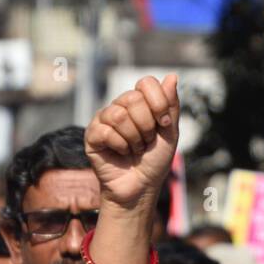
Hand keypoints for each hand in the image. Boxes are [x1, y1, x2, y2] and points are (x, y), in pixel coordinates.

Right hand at [85, 73, 180, 213]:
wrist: (141, 187)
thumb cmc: (155, 162)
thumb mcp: (170, 132)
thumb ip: (171, 105)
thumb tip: (171, 76)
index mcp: (139, 103)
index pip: (146, 83)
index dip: (158, 102)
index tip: (164, 123)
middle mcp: (120, 107)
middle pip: (133, 98)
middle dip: (147, 126)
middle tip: (146, 141)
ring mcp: (104, 120)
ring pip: (119, 114)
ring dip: (134, 138)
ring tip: (134, 149)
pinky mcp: (92, 135)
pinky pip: (107, 131)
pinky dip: (120, 146)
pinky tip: (121, 153)